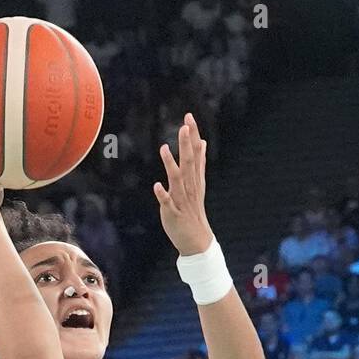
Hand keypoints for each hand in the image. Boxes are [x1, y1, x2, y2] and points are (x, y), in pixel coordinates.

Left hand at [153, 112, 213, 254]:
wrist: (197, 241)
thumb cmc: (193, 210)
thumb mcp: (198, 184)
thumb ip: (199, 163)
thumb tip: (201, 143)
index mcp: (195, 180)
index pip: (196, 154)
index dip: (193, 136)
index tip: (189, 117)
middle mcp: (190, 187)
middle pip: (189, 163)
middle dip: (186, 144)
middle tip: (184, 125)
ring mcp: (182, 200)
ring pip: (178, 180)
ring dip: (171, 165)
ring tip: (164, 149)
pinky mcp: (173, 213)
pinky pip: (168, 203)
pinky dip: (163, 195)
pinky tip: (157, 186)